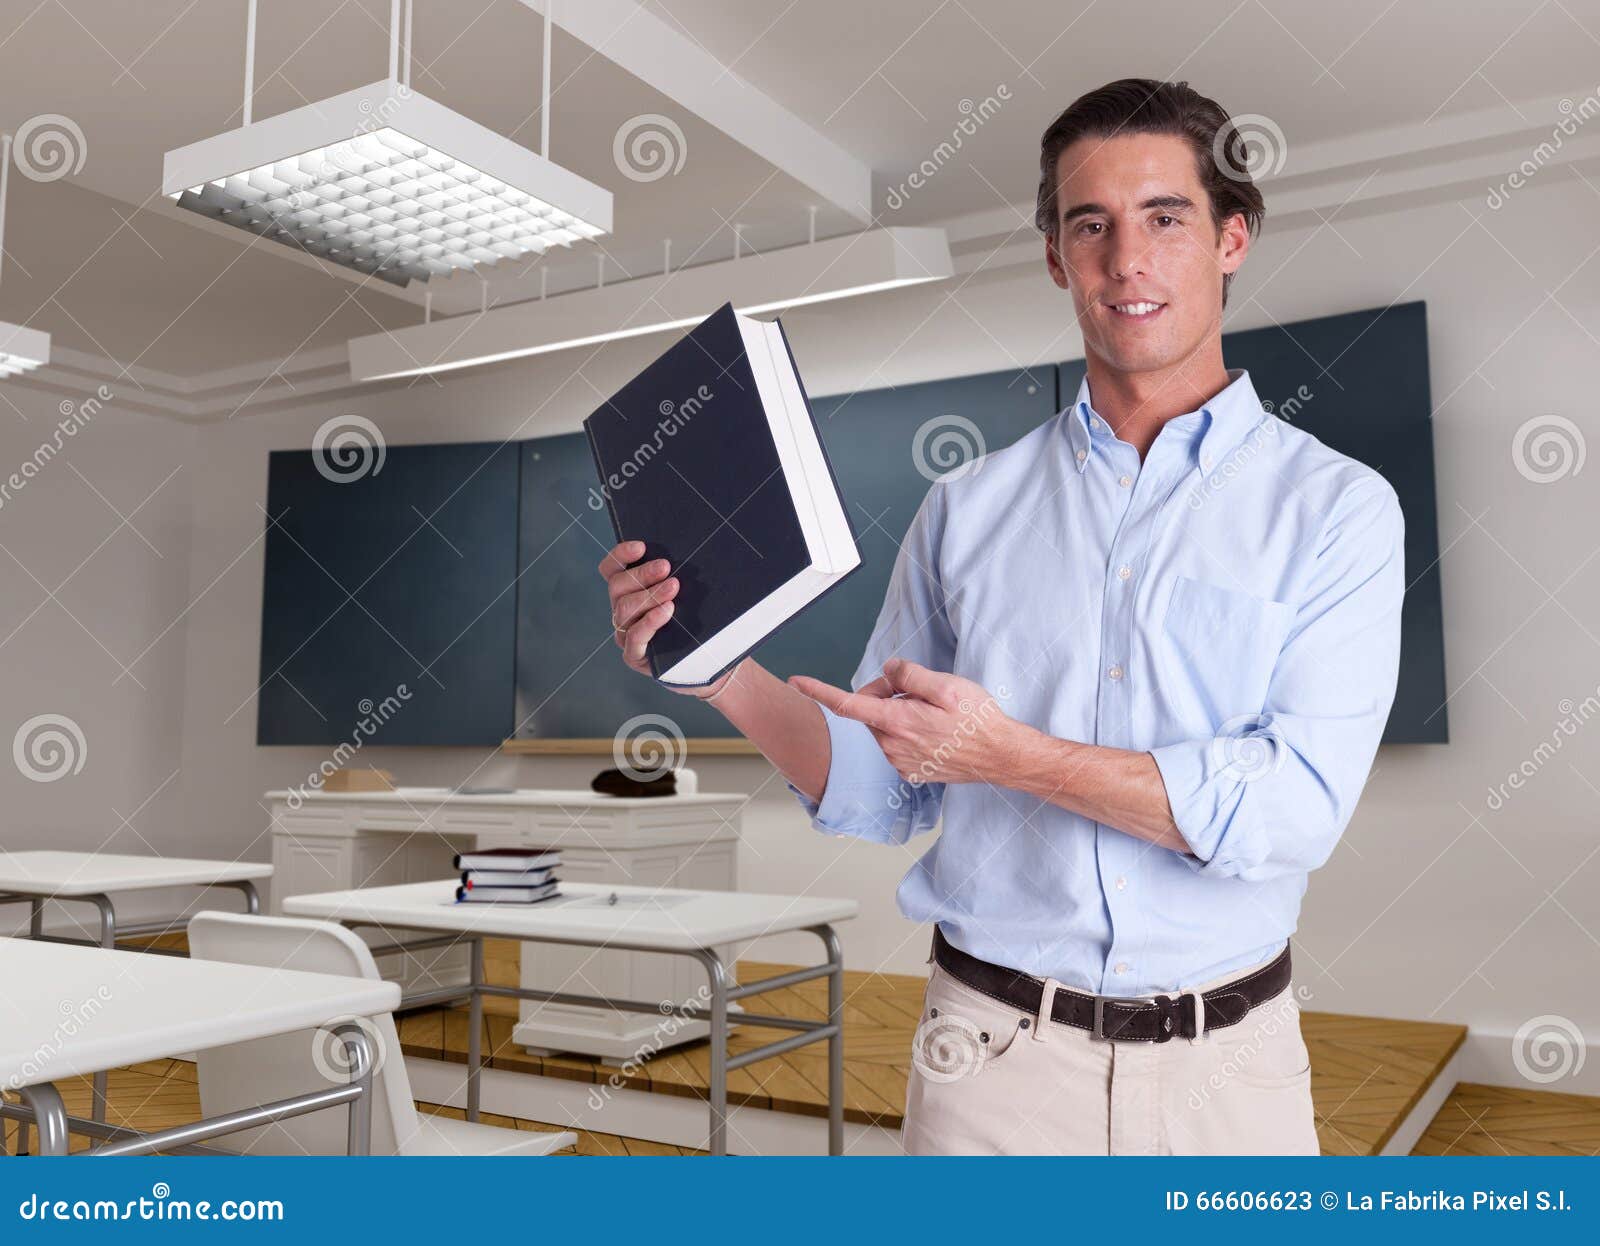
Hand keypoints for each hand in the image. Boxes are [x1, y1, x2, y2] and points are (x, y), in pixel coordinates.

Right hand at [596, 540, 732, 699]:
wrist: (708, 659)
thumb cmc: (697, 620)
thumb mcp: (689, 592)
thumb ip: (679, 574)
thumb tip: (688, 549)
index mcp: (628, 591)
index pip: (611, 569)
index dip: (620, 555)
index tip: (641, 546)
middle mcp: (622, 611)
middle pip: (617, 587)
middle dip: (641, 574)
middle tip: (666, 568)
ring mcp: (626, 635)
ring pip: (624, 610)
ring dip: (649, 596)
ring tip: (674, 588)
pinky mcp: (635, 656)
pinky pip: (633, 638)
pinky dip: (649, 622)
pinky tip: (667, 611)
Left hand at [788, 658, 1016, 785]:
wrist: (1000, 756)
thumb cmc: (977, 720)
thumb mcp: (948, 686)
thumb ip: (910, 676)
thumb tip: (888, 671)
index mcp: (897, 723)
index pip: (848, 705)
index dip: (819, 690)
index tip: (796, 681)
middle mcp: (892, 746)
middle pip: (869, 709)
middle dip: (885, 694)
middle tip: (919, 690)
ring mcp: (899, 762)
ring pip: (882, 726)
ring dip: (898, 713)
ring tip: (933, 713)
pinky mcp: (909, 771)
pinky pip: (895, 742)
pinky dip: (906, 731)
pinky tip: (934, 731)